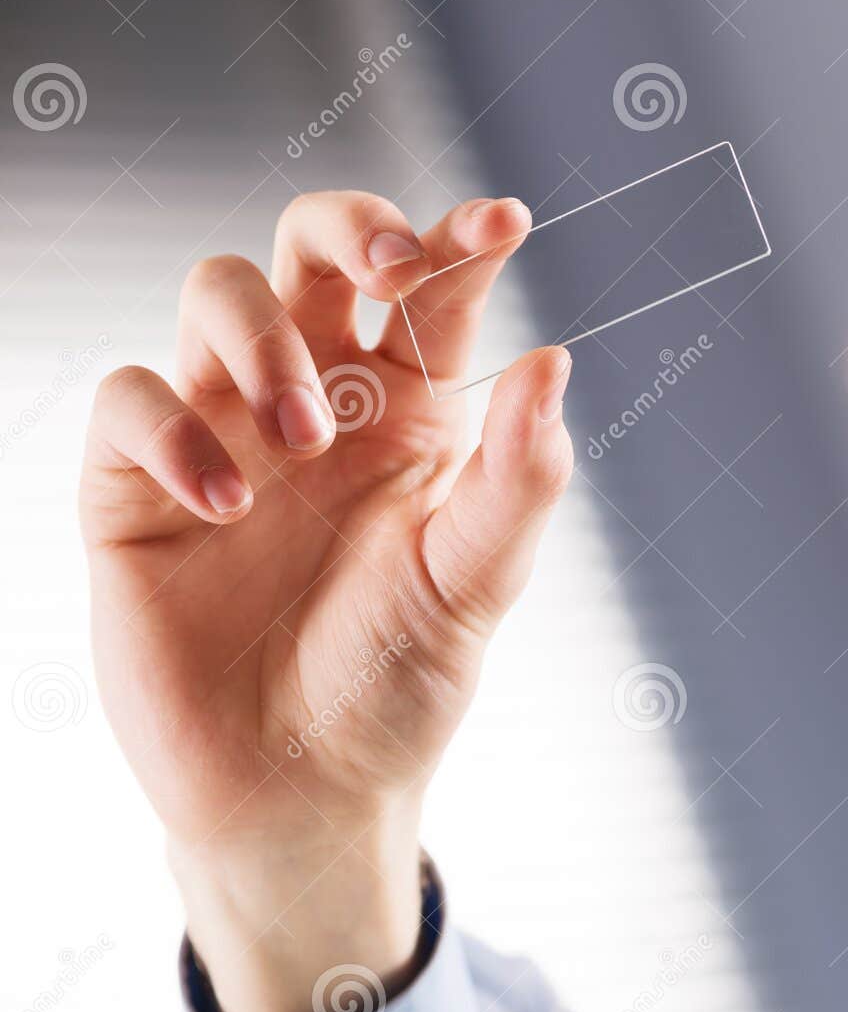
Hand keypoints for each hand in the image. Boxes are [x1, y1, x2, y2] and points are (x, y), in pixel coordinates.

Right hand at [79, 191, 572, 1011]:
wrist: (301, 788)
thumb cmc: (396, 682)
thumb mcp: (476, 582)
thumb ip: (519, 478)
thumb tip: (553, 364)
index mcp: (410, 416)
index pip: (431, 296)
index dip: (460, 243)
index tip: (503, 223)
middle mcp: (318, 404)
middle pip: (313, 252)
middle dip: (351, 229)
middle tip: (391, 272)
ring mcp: (225, 432)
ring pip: (221, 295)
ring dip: (266, 340)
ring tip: (306, 439)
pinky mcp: (139, 485)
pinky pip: (131, 399)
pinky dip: (172, 428)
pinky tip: (225, 502)